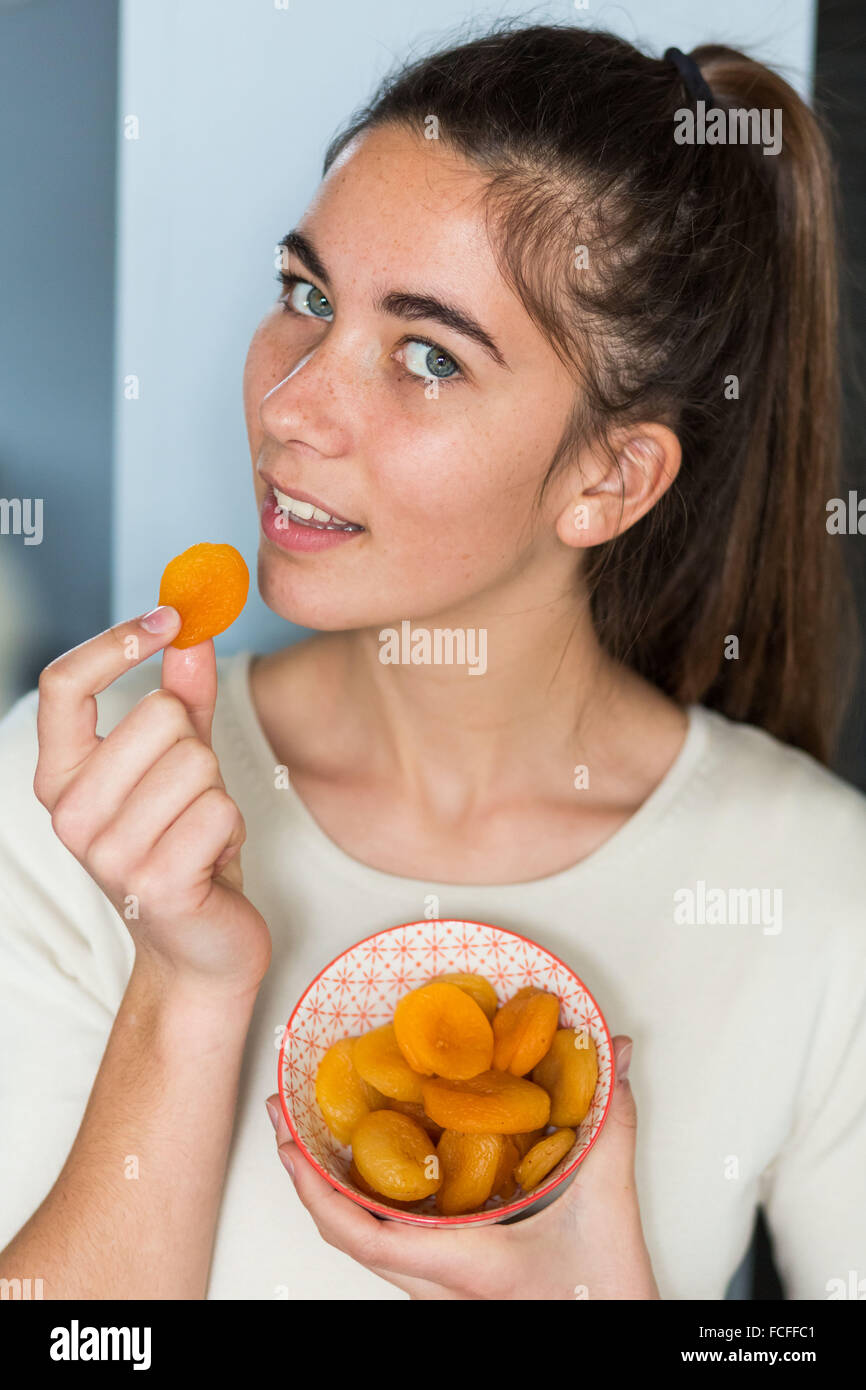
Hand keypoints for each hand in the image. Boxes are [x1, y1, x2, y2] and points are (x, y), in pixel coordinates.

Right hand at [34, 606, 270, 997]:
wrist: (201, 948)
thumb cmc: (189, 846)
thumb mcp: (180, 763)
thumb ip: (181, 697)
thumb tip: (190, 630)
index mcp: (61, 777)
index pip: (63, 684)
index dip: (116, 640)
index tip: (168, 617)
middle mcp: (69, 814)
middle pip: (158, 715)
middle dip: (196, 750)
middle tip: (190, 800)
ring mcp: (105, 853)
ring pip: (197, 762)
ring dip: (218, 796)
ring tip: (201, 834)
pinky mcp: (154, 882)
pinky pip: (220, 809)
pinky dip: (233, 830)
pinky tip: (213, 861)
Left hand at [266, 1035, 658, 1299]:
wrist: (618, 1345)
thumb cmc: (604, 1295)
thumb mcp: (607, 1205)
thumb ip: (610, 1127)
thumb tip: (613, 1054)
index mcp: (459, 1263)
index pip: (362, 1239)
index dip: (316, 1191)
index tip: (288, 1143)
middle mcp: (437, 1281)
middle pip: (346, 1235)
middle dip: (306, 1175)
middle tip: (284, 1115)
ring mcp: (441, 1285)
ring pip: (366, 1241)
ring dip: (330, 1188)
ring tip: (313, 1131)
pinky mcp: (454, 1281)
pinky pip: (392, 1242)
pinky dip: (367, 1202)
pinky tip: (375, 1165)